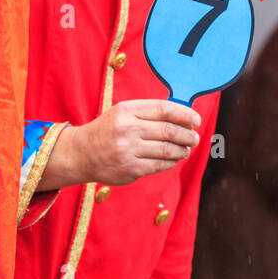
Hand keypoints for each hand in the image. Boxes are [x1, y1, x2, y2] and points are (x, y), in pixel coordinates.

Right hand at [42, 99, 200, 189]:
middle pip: (169, 130)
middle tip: (195, 138)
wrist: (81, 153)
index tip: (196, 120)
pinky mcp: (129, 169)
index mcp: (127, 110)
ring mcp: (128, 150)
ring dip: (183, 150)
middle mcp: (127, 129)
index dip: (185, 115)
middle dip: (188, 135)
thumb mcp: (123, 112)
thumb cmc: (108, 130)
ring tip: (186, 149)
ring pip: (168, 150)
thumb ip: (150, 112)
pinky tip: (174, 159)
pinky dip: (171, 162)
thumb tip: (184, 115)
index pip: (164, 109)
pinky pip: (159, 165)